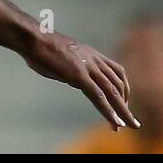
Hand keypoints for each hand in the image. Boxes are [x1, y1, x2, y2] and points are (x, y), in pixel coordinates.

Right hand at [23, 31, 138, 129]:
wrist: (31, 37)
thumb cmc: (40, 46)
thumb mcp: (63, 56)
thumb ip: (72, 68)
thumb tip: (73, 79)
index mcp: (91, 54)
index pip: (116, 72)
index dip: (123, 89)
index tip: (125, 103)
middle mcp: (94, 59)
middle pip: (118, 83)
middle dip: (126, 103)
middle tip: (131, 121)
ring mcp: (87, 67)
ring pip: (112, 92)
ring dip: (123, 111)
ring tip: (129, 125)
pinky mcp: (78, 75)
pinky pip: (98, 96)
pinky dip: (108, 111)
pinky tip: (114, 122)